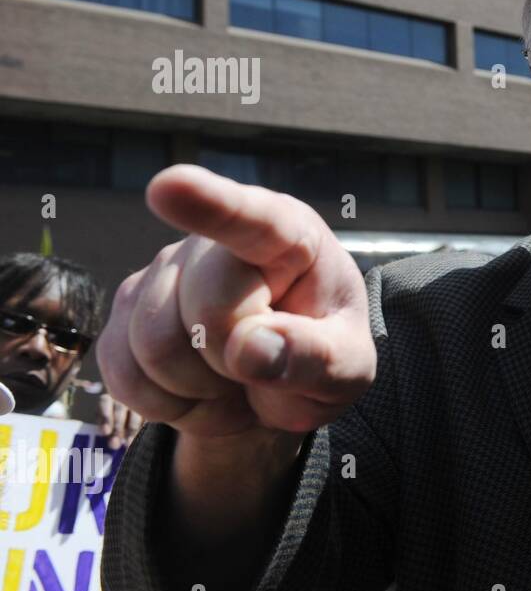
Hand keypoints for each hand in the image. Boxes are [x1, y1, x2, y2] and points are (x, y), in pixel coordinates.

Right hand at [97, 165, 376, 439]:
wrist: (279, 384)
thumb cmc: (322, 357)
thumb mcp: (347, 369)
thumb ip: (316, 359)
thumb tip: (248, 349)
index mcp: (288, 236)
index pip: (251, 219)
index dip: (209, 204)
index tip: (166, 187)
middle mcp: (215, 242)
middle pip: (204, 310)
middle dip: (235, 362)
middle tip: (267, 367)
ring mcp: (163, 271)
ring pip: (153, 346)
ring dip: (201, 388)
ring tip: (236, 378)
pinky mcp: (125, 311)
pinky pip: (124, 372)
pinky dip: (167, 403)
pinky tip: (201, 389)